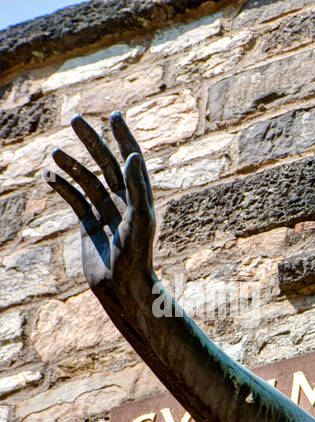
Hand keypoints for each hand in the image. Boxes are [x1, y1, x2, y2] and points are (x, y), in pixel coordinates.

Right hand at [44, 112, 155, 304]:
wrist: (123, 287)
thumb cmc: (136, 256)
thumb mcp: (139, 220)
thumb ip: (138, 189)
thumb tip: (132, 156)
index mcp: (140, 198)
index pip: (132, 159)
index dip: (124, 137)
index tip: (114, 115)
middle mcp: (124, 202)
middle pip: (106, 164)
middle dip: (91, 141)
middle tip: (75, 118)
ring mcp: (106, 212)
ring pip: (86, 180)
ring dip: (71, 164)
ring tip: (54, 152)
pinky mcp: (90, 225)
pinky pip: (74, 200)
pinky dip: (62, 187)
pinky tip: (49, 176)